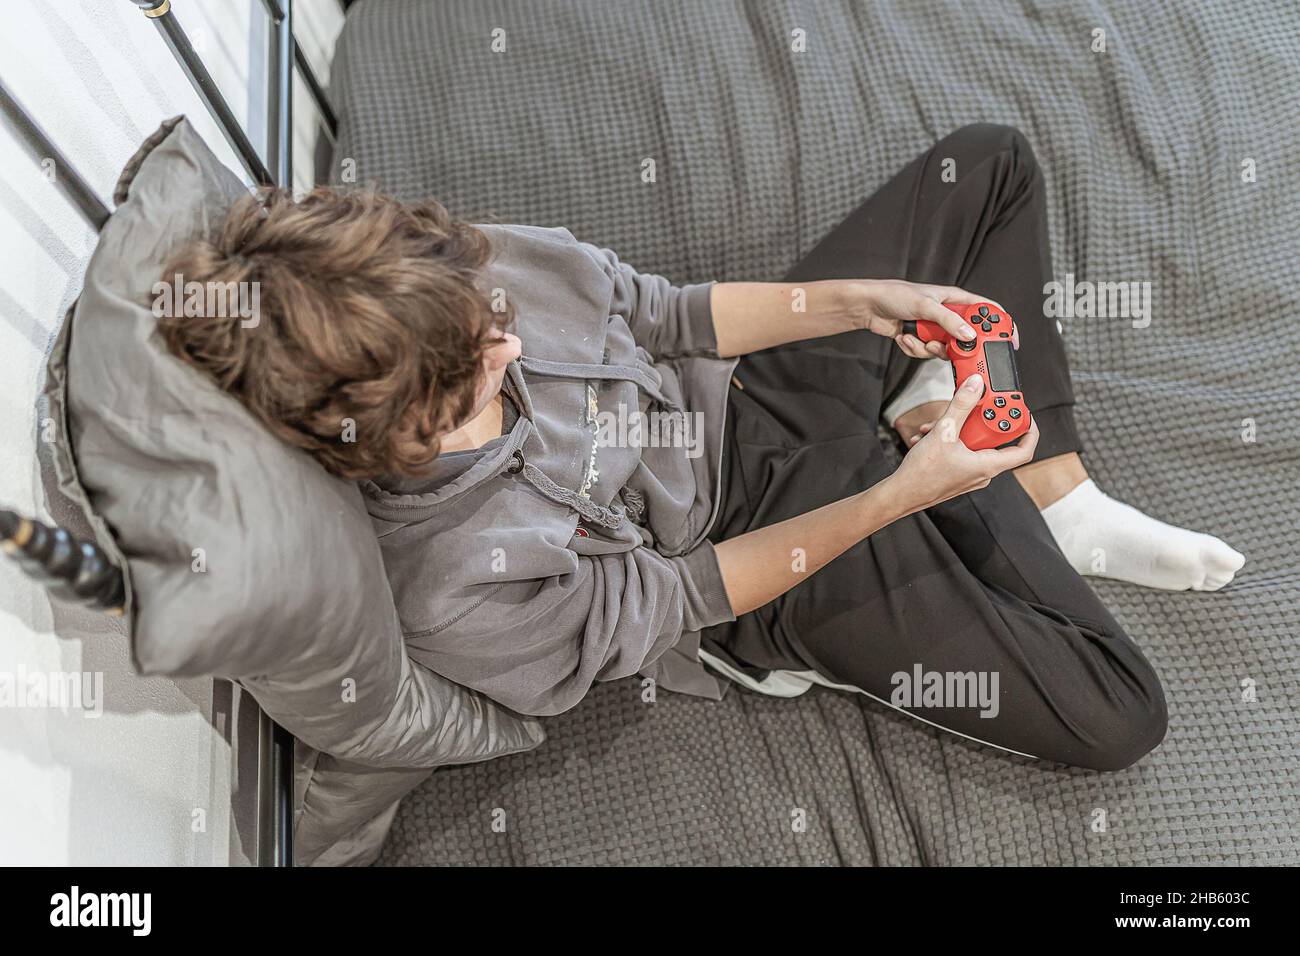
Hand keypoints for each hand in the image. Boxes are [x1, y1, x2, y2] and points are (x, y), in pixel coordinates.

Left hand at [850, 280, 1013, 357]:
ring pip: (945, 350)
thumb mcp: (925, 305)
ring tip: (917, 338)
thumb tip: (969, 335)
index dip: (1001, 324)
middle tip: (948, 348)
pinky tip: (903, 338)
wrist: (868, 307)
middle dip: (957, 347)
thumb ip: (949, 321)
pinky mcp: (921, 341)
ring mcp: (935, 330)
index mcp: (956, 300)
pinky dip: (914, 349)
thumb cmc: (895, 295)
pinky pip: (926, 354)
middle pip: (968, 337)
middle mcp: (948, 315)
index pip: (987, 310)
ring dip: (929, 349)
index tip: (1009, 340)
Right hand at [884, 373, 1038, 514]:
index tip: (1024, 413)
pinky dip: (949, 439)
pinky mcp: (958, 473)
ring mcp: (970, 473)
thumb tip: (975, 386)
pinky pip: (962, 450)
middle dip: (978, 420)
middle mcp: (983, 472)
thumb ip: (961, 405)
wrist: (901, 494)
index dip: (1029, 430)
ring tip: (938, 424)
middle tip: (971, 407)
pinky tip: (930, 435)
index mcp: (988, 465)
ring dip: (957, 428)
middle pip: (994, 439)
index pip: (1024, 449)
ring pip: (974, 443)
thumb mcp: (944, 432)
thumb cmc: (922, 475)